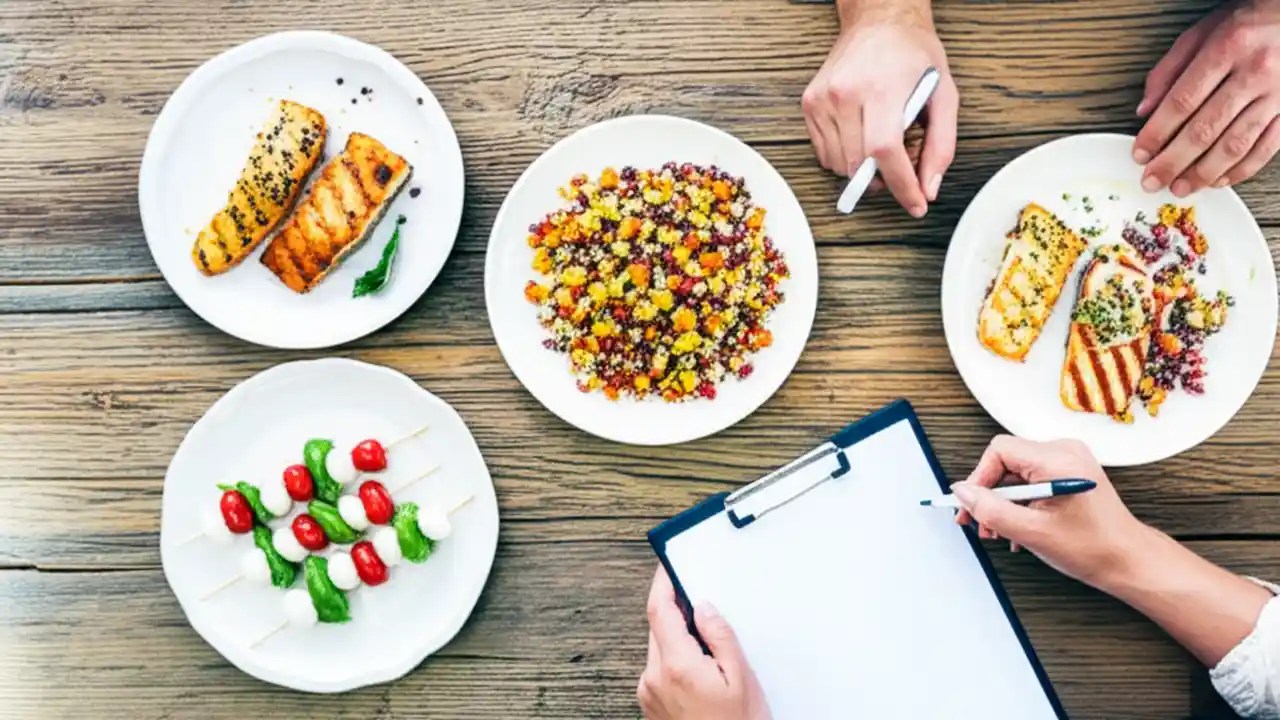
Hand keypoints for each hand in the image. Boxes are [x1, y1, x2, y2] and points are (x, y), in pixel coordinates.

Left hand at [637, 567, 769, 719]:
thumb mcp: (741, 678)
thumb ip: (720, 637)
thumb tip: (703, 607)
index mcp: (677, 665)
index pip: (658, 610)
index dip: (662, 583)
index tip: (668, 565)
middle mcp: (654, 678)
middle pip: (657, 628)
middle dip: (677, 614)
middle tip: (704, 610)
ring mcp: (648, 693)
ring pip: (658, 648)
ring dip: (678, 640)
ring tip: (711, 655)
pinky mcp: (650, 705)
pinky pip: (658, 669)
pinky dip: (675, 660)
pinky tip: (701, 673)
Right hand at [801, 2, 958, 216]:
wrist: (877, 21)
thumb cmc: (913, 54)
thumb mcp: (944, 94)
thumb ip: (941, 145)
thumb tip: (929, 187)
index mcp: (882, 88)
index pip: (884, 151)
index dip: (901, 185)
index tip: (916, 204)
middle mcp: (846, 93)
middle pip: (860, 164)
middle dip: (885, 180)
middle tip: (903, 169)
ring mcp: (822, 99)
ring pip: (840, 165)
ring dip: (863, 170)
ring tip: (881, 148)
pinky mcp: (809, 103)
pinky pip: (824, 153)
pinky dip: (844, 158)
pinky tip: (860, 137)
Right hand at [951, 437, 1147, 591]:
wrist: (1128, 560)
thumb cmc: (1093, 548)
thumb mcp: (1031, 532)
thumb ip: (991, 509)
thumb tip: (963, 493)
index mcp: (1058, 460)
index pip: (1000, 451)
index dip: (979, 478)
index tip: (971, 503)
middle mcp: (1065, 452)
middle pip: (1006, 461)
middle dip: (989, 494)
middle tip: (979, 521)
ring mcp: (1070, 461)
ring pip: (1017, 472)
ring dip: (1003, 502)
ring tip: (999, 530)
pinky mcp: (1070, 472)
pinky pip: (1032, 479)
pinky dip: (1020, 501)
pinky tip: (1018, 527)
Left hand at [1134, 0, 1279, 194]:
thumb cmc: (1246, 24)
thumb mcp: (1201, 33)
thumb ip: (1169, 70)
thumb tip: (1145, 110)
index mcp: (1227, 49)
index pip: (1182, 101)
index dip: (1157, 133)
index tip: (1140, 154)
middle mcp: (1255, 72)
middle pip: (1206, 128)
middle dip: (1174, 161)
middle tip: (1153, 180)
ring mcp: (1278, 94)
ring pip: (1236, 143)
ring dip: (1204, 172)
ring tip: (1181, 187)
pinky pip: (1267, 148)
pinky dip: (1241, 170)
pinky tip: (1219, 180)